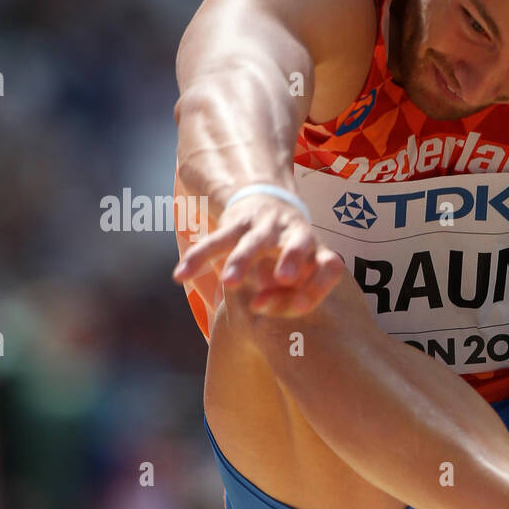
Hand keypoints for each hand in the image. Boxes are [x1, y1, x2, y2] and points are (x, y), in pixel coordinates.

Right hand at [171, 191, 345, 316]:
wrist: (267, 199)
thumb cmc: (288, 250)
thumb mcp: (299, 271)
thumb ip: (289, 296)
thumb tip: (260, 309)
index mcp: (318, 249)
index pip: (328, 266)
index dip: (318, 285)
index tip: (301, 306)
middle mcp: (295, 233)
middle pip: (298, 244)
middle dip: (291, 259)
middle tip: (284, 278)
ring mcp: (265, 227)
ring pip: (253, 243)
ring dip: (241, 262)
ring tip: (230, 283)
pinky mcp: (236, 223)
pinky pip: (215, 241)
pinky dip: (198, 257)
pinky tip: (180, 276)